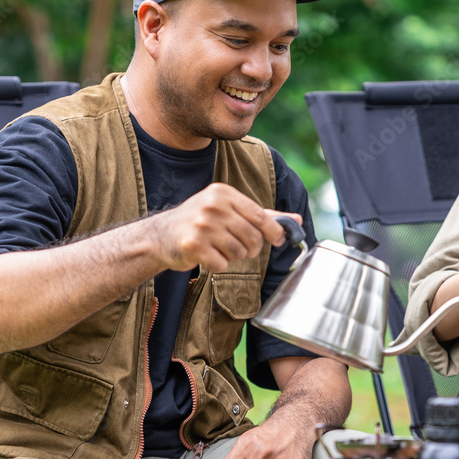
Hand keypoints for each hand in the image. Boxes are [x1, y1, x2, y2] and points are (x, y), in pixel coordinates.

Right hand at [152, 182, 300, 272]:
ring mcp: (201, 225)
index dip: (274, 232)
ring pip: (239, 253)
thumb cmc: (201, 222)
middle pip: (253, 237)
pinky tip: (207, 255)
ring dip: (233, 256)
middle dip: (251, 248)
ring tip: (218, 247)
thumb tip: (296, 220)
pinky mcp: (192, 245)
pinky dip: (218, 264)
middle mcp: (212, 206)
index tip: (279, 240)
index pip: (260, 216)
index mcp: (223, 193)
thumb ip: (264, 215)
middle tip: (239, 246)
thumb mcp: (229, 210)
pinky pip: (222, 264)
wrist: (161, 235)